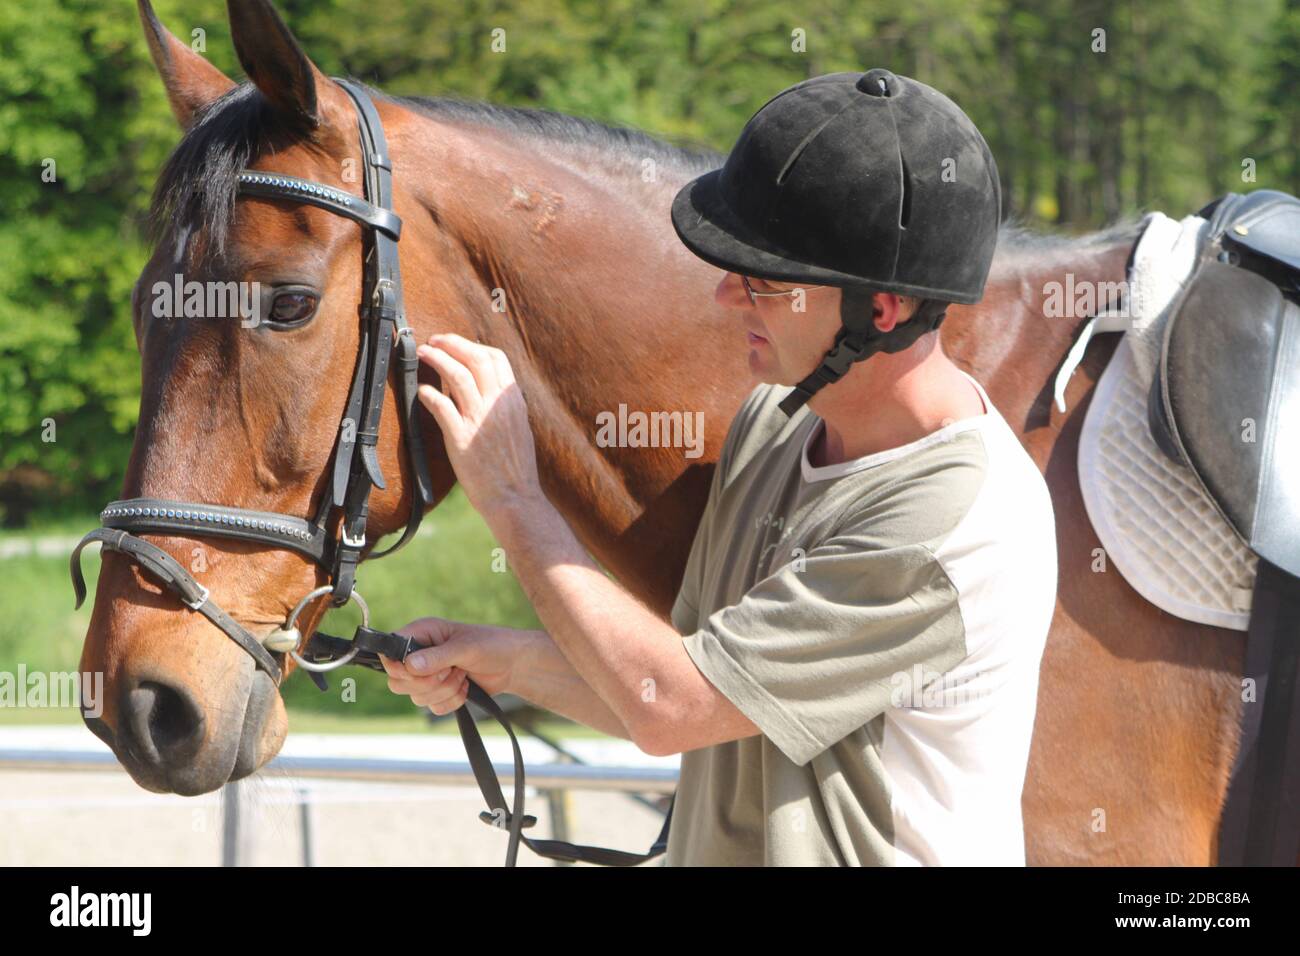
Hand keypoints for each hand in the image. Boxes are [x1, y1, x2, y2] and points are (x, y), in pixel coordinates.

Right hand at [381, 618, 524, 714]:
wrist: (513, 665)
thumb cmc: (492, 645)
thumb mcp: (466, 647)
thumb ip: (438, 657)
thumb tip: (410, 666)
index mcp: (421, 634)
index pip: (390, 652)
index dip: (398, 666)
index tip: (416, 671)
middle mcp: (420, 655)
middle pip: (397, 681)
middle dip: (426, 682)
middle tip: (450, 670)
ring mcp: (428, 676)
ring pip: (416, 697)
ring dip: (444, 691)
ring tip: (462, 675)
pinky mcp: (439, 693)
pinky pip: (433, 707)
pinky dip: (451, 701)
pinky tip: (465, 687)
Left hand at [417, 333, 544, 521]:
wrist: (515, 498)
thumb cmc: (515, 468)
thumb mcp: (518, 428)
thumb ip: (503, 405)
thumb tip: (484, 387)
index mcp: (513, 400)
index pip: (495, 358)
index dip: (473, 345)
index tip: (457, 345)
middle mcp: (498, 405)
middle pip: (475, 358)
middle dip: (452, 344)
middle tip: (434, 341)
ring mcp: (480, 420)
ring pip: (457, 375)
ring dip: (438, 359)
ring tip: (424, 353)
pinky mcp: (462, 438)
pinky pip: (442, 407)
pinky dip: (430, 394)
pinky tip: (421, 391)